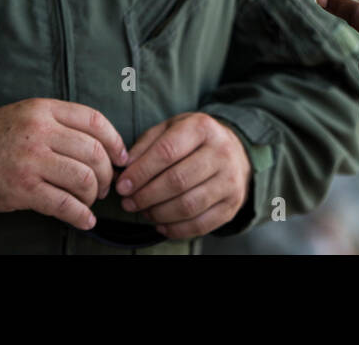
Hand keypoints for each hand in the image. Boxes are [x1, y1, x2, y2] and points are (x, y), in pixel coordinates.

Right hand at [0, 98, 127, 229]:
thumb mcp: (25, 114)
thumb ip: (58, 123)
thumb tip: (100, 144)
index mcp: (43, 110)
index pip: (95, 121)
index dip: (115, 141)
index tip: (121, 157)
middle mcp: (40, 132)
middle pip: (94, 152)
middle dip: (107, 173)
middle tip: (105, 185)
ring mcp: (31, 161)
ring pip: (84, 179)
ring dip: (94, 194)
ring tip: (90, 200)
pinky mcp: (22, 190)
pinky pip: (64, 205)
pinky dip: (80, 215)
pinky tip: (84, 219)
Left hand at [115, 112, 250, 238]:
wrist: (235, 152)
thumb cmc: (194, 141)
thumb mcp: (171, 129)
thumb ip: (146, 145)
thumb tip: (126, 169)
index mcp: (203, 128)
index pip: (167, 151)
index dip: (141, 172)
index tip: (122, 186)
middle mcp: (222, 152)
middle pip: (177, 181)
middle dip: (146, 196)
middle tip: (128, 203)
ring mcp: (230, 180)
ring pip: (188, 206)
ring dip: (158, 214)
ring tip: (144, 212)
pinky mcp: (232, 204)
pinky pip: (200, 225)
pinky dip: (175, 229)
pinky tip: (161, 224)